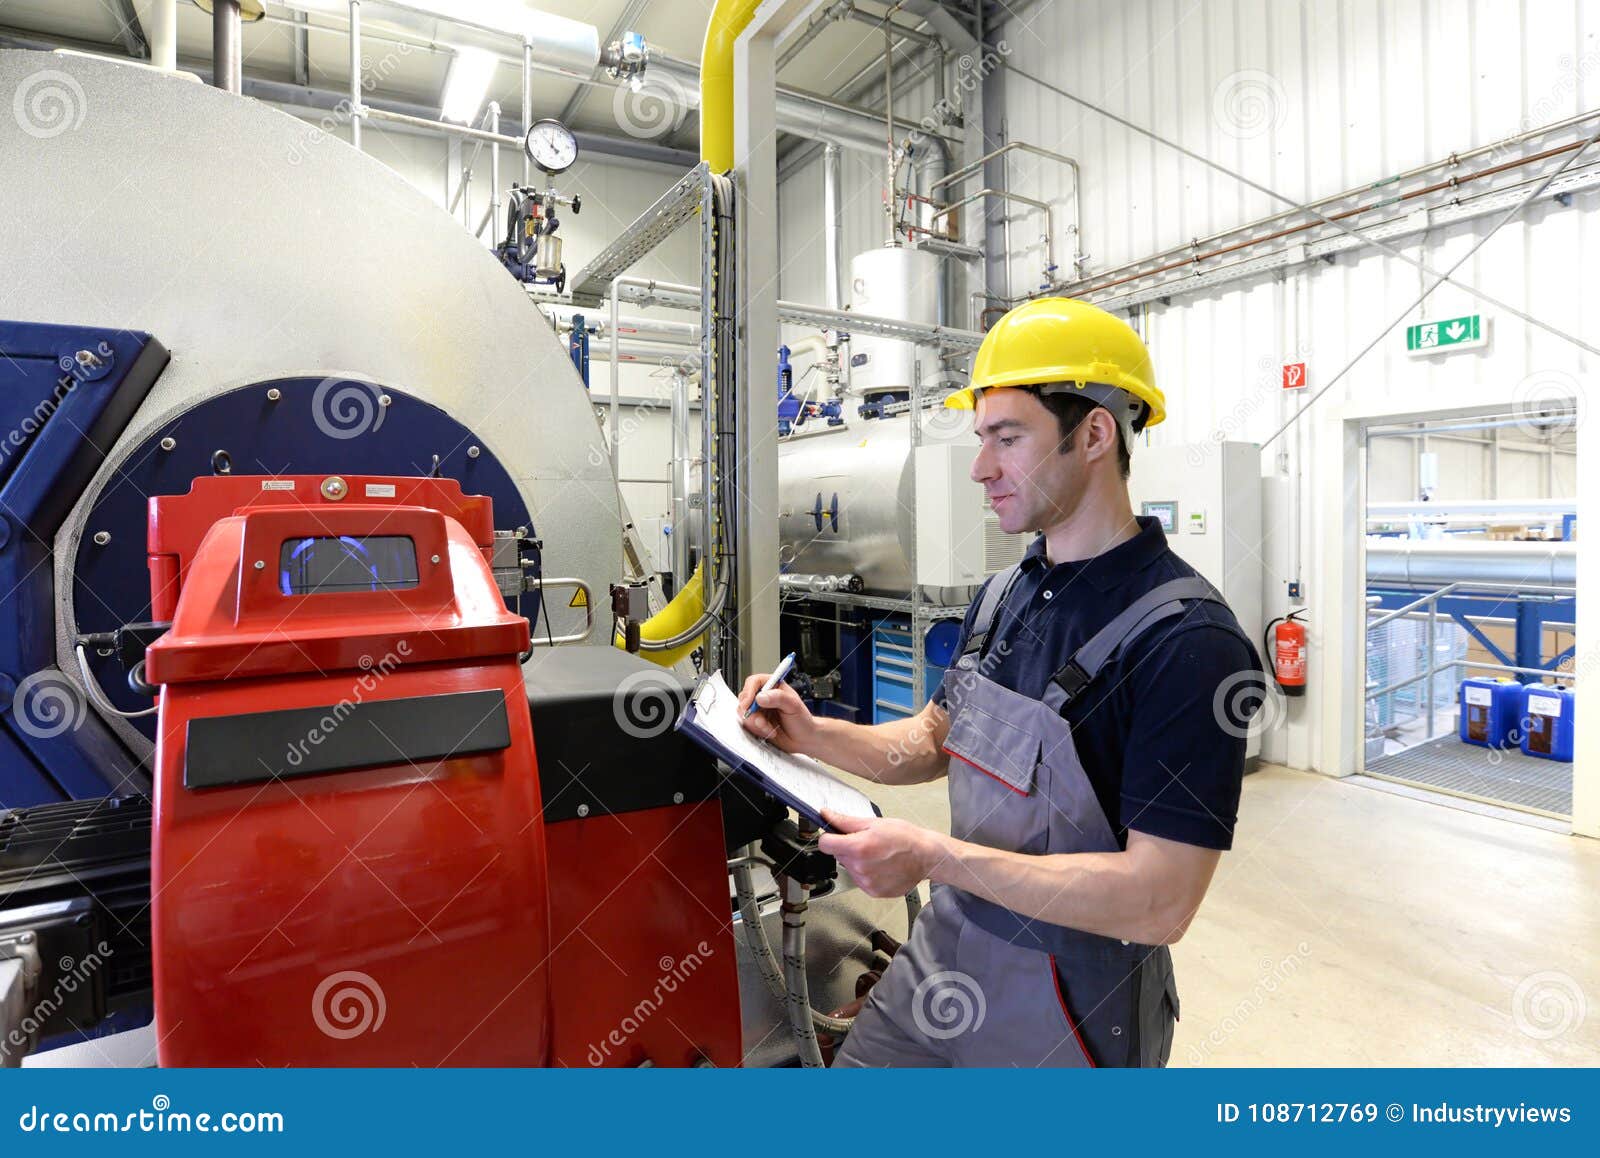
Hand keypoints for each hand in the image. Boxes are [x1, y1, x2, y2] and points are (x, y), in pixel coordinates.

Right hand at [737, 672, 819, 753]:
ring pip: (744, 713)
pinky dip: (756, 730)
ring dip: (756, 724)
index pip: (753, 682)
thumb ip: (778, 698)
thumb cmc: (803, 720)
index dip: (749, 692)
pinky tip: (769, 731)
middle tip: (762, 722)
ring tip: (770, 728)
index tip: (749, 704)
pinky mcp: (756, 722)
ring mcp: (759, 710)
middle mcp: (764, 696)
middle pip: (745, 698)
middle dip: (752, 713)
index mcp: (773, 686)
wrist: (803, 739)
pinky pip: (747, 725)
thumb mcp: (794, 706)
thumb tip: (760, 697)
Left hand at [817, 810, 944, 897]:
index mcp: (858, 848)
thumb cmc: (905, 837)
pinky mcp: (873, 891)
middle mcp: (860, 868)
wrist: (926, 856)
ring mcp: (867, 882)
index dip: (829, 837)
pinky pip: (860, 880)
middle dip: (847, 848)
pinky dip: (866, 873)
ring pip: (849, 868)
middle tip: (866, 842)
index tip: (835, 835)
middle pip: (838, 855)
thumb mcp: (874, 823)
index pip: (825, 844)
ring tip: (877, 855)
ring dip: (857, 861)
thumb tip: (826, 814)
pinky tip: (881, 866)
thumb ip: (845, 821)